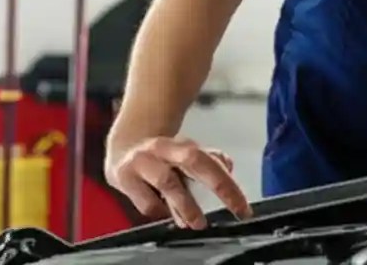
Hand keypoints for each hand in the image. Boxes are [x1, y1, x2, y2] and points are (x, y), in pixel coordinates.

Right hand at [105, 136, 252, 229]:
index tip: (243, 208)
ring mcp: (143, 162)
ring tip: (197, 223)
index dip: (229, 184)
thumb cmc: (161, 158)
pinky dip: (159, 210)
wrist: (123, 149)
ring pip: (167, 182)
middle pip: (194, 161)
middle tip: (231, 210)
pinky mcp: (123, 178)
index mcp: (183, 145)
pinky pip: (145, 200)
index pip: (211, 161)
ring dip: (185, 205)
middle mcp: (164, 149)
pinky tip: (166, 216)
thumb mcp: (185, 155)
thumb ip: (208, 162)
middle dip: (217, 185)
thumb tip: (229, 169)